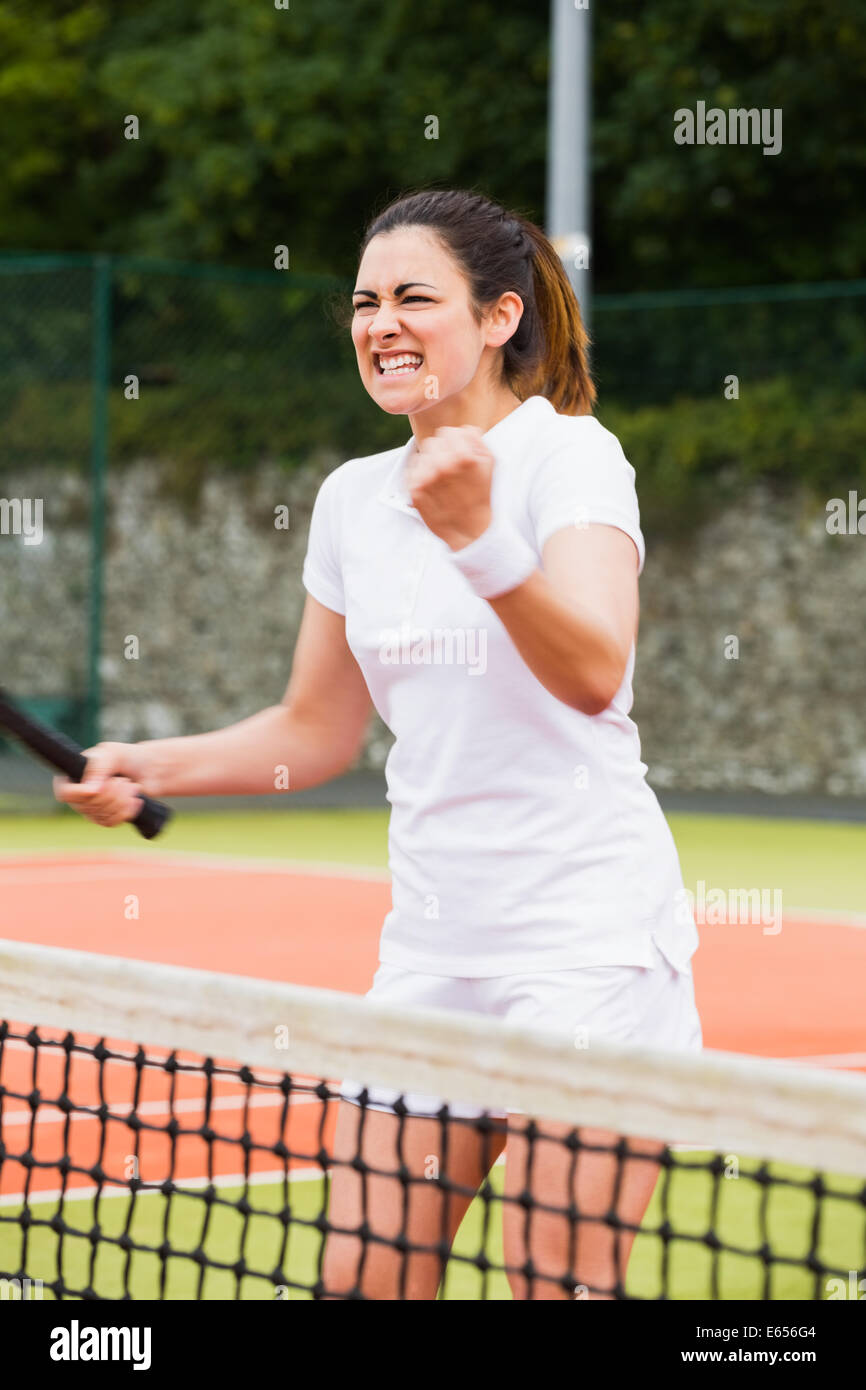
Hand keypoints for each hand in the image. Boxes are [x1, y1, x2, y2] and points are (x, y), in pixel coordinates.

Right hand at [53, 742, 148, 828]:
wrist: (148, 768)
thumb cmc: (126, 757)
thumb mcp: (111, 754)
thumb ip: (98, 769)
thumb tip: (91, 790)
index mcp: (73, 775)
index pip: (64, 792)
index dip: (79, 794)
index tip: (96, 789)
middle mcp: (79, 794)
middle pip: (85, 806)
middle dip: (110, 793)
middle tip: (122, 779)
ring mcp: (92, 808)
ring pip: (100, 815)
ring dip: (120, 800)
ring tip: (130, 785)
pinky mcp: (107, 817)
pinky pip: (110, 822)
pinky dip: (125, 811)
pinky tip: (134, 799)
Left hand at [406, 425, 494, 549]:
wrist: (469, 530)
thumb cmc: (480, 497)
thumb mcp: (490, 465)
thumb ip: (478, 440)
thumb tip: (466, 429)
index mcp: (463, 456)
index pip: (448, 432)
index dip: (455, 442)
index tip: (459, 453)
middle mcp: (443, 464)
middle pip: (434, 442)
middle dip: (443, 452)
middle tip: (451, 468)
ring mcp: (427, 477)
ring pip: (423, 454)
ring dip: (432, 462)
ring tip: (443, 479)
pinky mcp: (415, 489)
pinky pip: (413, 469)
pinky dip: (422, 475)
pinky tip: (434, 487)